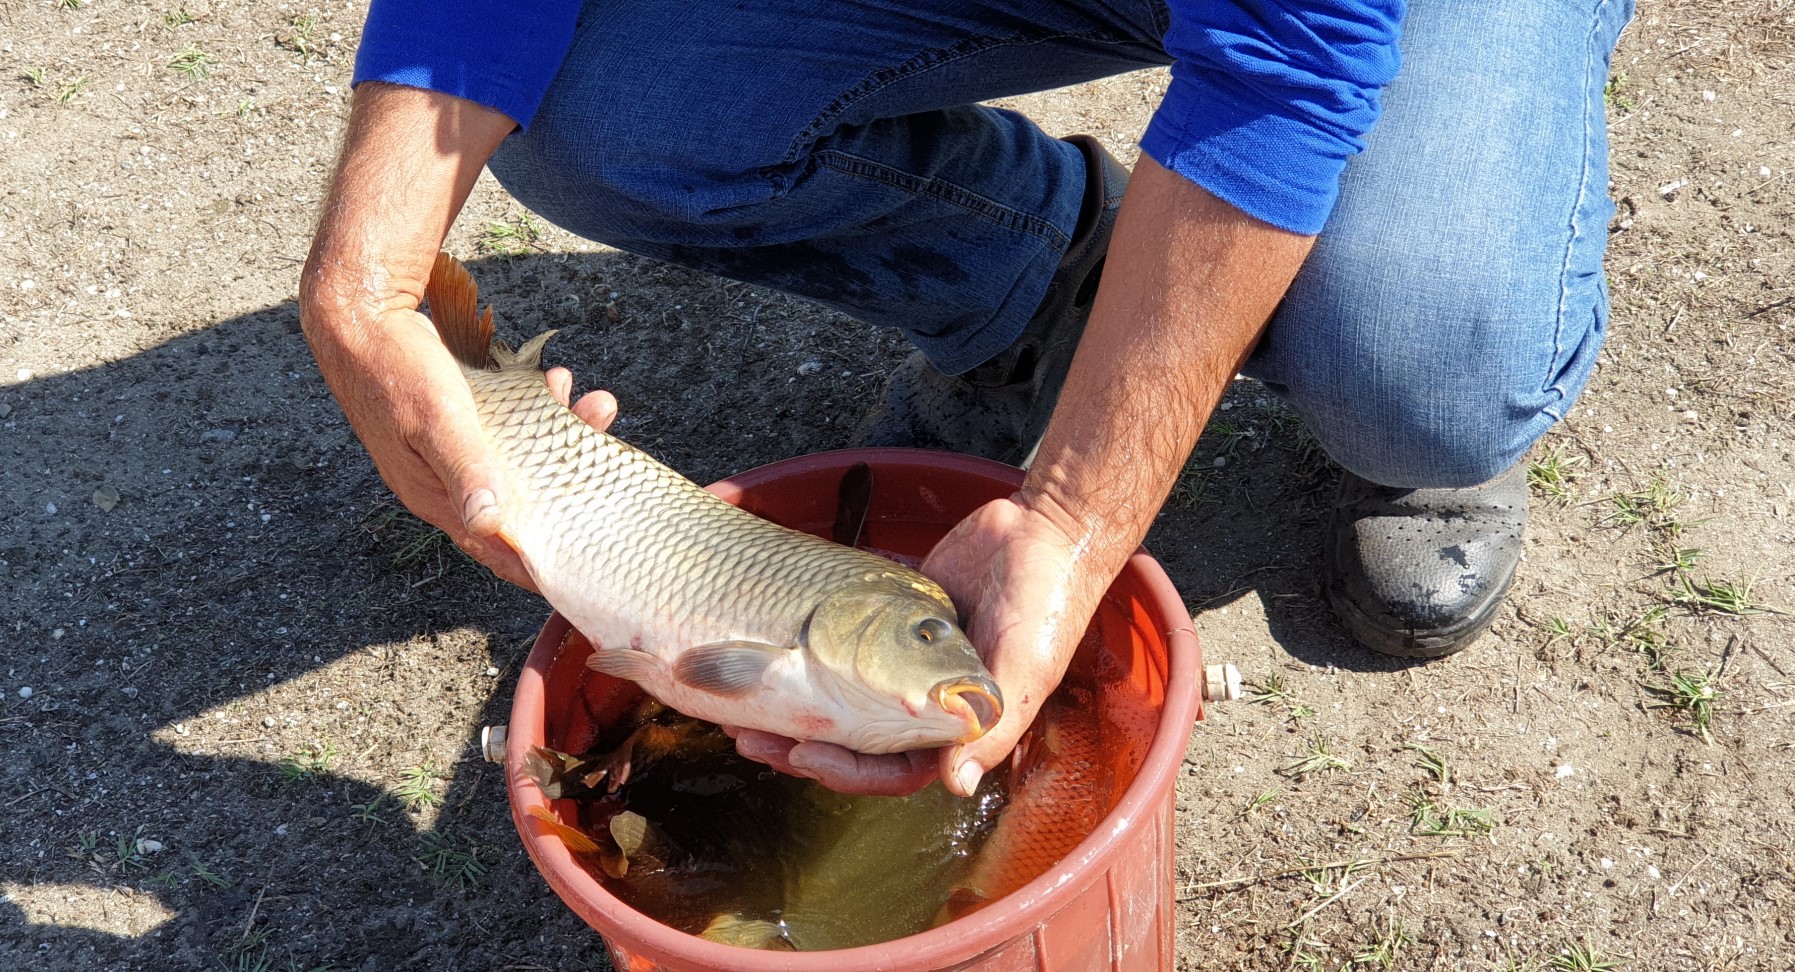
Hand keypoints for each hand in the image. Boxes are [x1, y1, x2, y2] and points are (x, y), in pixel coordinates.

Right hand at [299, 82, 618, 590]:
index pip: (492, 548)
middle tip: (605, 447)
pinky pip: (507, 425)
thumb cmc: (393, 363)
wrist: (357, 305)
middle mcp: (441, 479)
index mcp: (430, 494)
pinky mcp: (457, 416)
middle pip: (517, 501)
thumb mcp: (434, 418)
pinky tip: (554, 382)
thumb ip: (466, 471)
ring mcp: (449, 448)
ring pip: (518, 457)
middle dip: (567, 481)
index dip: (538, 559)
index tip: (587, 557)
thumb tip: (492, 528)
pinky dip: (535, 409)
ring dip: (557, 434)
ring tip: (591, 403)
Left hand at [730, 492, 1111, 797]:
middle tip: (748, 735)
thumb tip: (956, 786)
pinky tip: (770, 643)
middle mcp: (927, 701)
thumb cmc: (1047, 606)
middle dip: (801, 742)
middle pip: (854, 738)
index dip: (844, 771)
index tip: (801, 753)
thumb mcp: (1025, 671)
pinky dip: (808, 648)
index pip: (892, 769)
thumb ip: (992, 727)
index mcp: (959, 727)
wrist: (1048, 529)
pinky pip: (843, 644)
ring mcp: (906, 661)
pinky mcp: (893, 620)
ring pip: (839, 694)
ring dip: (794, 699)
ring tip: (744, 699)